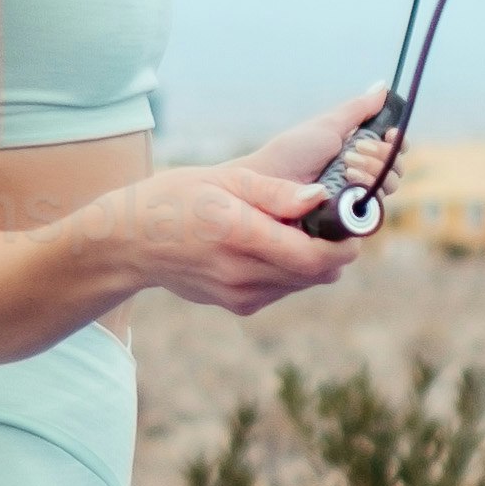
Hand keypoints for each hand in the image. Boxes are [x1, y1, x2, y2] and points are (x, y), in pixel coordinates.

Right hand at [106, 155, 369, 319]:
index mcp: (240, 235)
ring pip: (305, 283)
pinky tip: (272, 245)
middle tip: (335, 221)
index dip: (344, 245)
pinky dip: (291, 269)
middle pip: (317, 273)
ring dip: (315, 259)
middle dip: (335, 249)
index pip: (314, 257)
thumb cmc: (177, 199)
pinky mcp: (239, 306)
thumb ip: (276, 192)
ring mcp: (240, 295)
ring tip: (301, 228)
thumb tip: (320, 198)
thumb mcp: (226, 179)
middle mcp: (241, 274)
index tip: (353, 223)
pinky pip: (284, 289)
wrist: (132, 243)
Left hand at [234, 92, 404, 197]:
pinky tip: (350, 185)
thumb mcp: (327, 126)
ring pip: (388, 190)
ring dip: (374, 172)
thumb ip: (357, 110)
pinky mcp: (350, 224)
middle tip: (353, 153)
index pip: (393, 152)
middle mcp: (361, 180)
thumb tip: (383, 86)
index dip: (397, 143)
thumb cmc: (291, 153)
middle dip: (381, 156)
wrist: (268, 181)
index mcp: (358, 156)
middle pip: (396, 171)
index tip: (390, 133)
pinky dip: (367, 194)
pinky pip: (374, 213)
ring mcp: (356, 203)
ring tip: (347, 167)